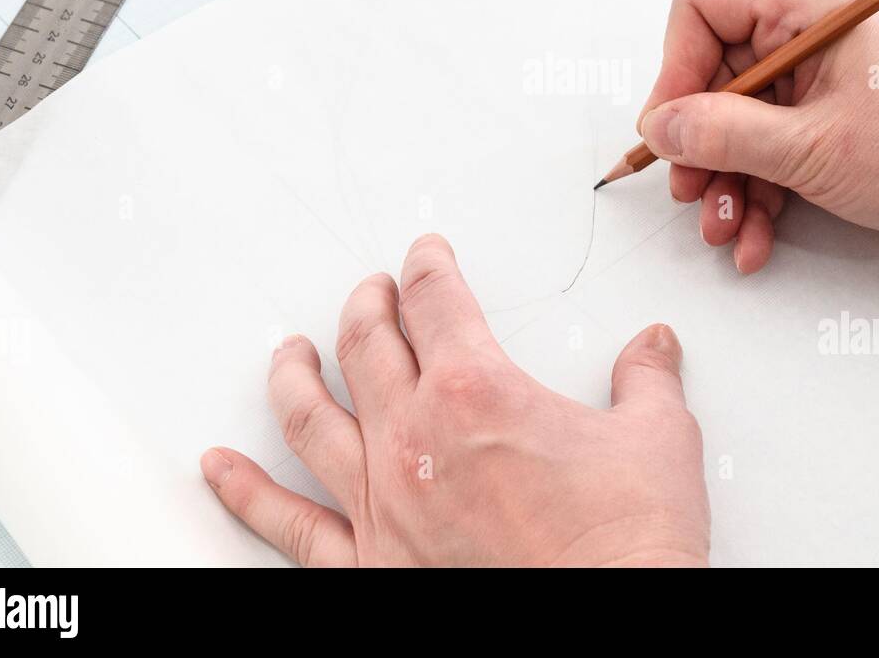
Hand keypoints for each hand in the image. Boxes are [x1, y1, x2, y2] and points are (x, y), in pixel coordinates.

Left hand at [200, 234, 709, 566]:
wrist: (617, 622)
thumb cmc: (628, 543)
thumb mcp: (658, 440)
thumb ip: (647, 381)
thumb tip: (652, 348)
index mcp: (476, 391)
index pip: (436, 299)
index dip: (429, 267)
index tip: (426, 256)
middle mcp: (416, 439)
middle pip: (368, 344)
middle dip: (367, 306)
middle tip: (372, 291)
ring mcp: (384, 504)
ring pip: (311, 418)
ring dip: (295, 374)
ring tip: (287, 353)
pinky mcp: (370, 567)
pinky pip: (288, 524)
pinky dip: (245, 491)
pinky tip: (220, 468)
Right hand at [638, 0, 878, 272]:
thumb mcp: (810, 148)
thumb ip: (724, 133)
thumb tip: (659, 126)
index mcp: (810, 3)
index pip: (703, 8)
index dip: (675, 69)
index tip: (669, 132)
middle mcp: (810, 28)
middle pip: (715, 74)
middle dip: (700, 143)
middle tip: (690, 193)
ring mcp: (820, 74)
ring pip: (739, 118)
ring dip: (726, 178)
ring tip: (724, 228)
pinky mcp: (830, 114)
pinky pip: (770, 143)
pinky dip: (759, 189)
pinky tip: (755, 238)